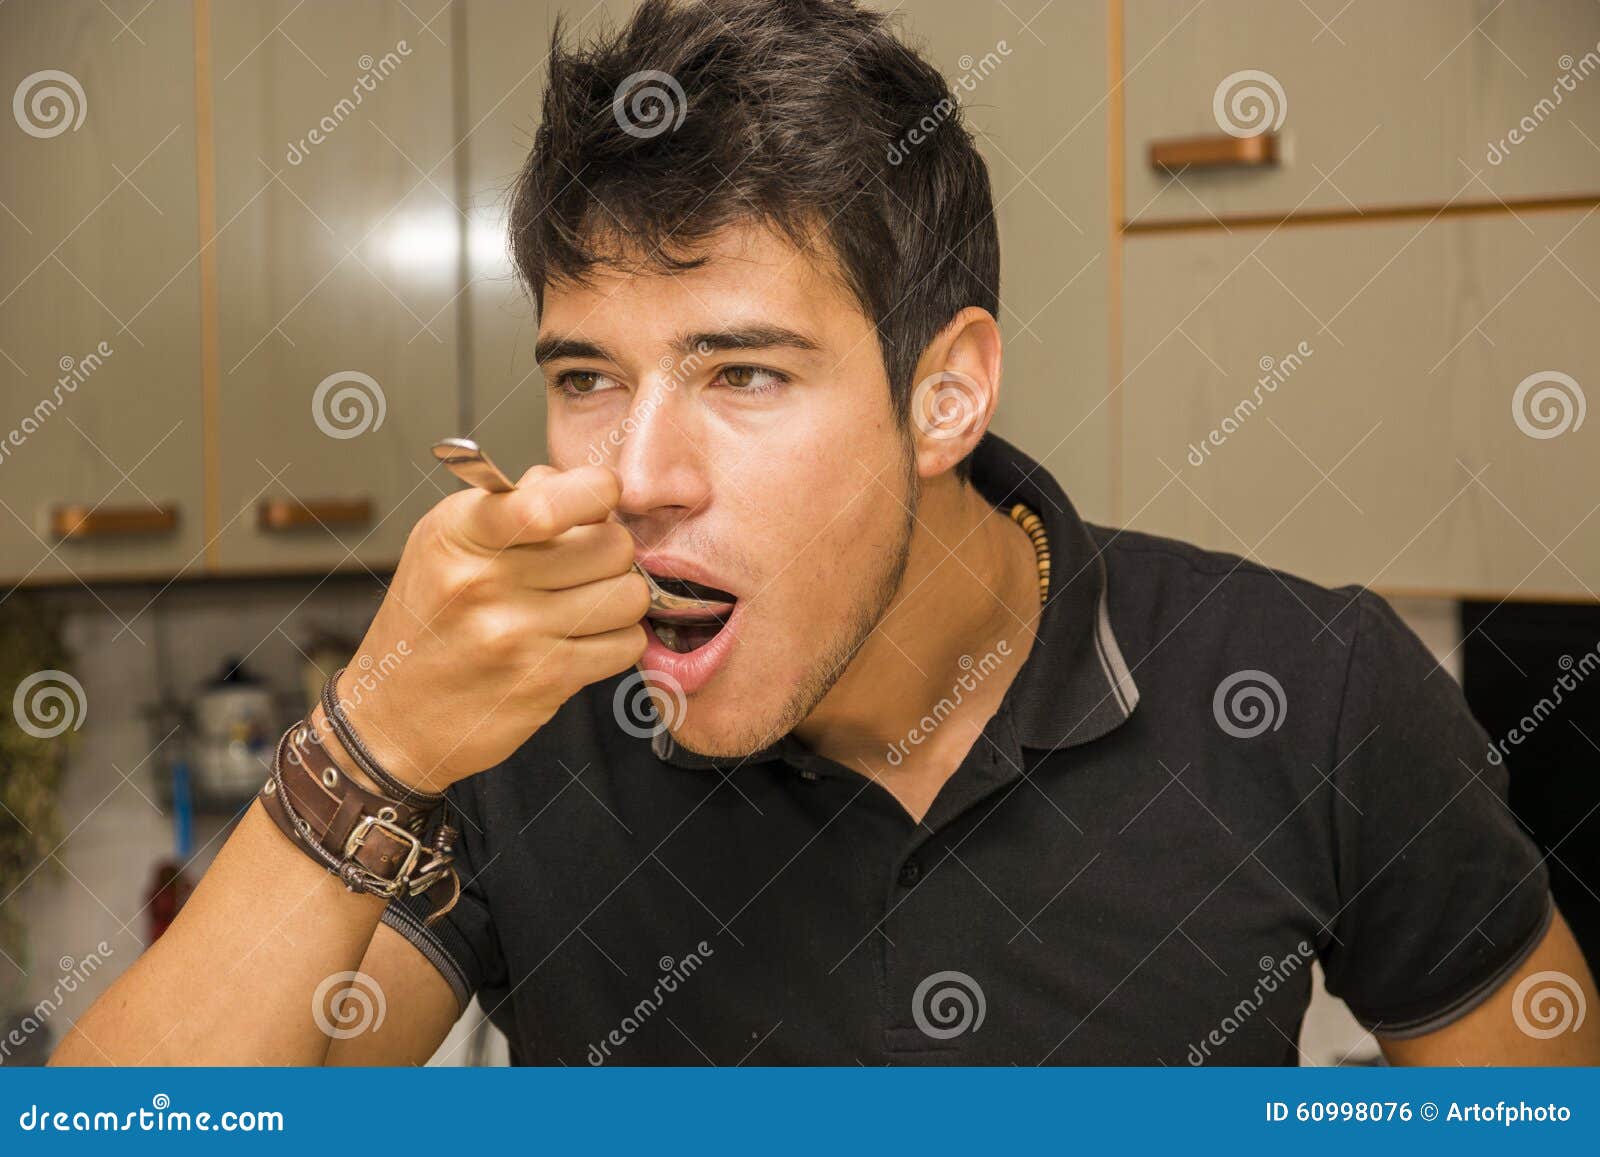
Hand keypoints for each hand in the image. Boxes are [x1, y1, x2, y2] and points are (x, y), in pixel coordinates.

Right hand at [322, 464, 648, 789]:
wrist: (392, 717)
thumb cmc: (429, 622)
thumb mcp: (446, 543)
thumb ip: (515, 504)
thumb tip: (585, 484)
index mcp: (461, 531)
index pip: (551, 500)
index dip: (598, 491)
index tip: (601, 496)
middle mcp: (485, 580)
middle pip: (612, 544)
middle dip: (611, 552)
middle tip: (587, 566)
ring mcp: (516, 634)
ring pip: (629, 595)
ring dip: (619, 600)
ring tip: (586, 605)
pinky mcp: (544, 680)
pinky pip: (625, 644)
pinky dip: (617, 642)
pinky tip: (583, 641)